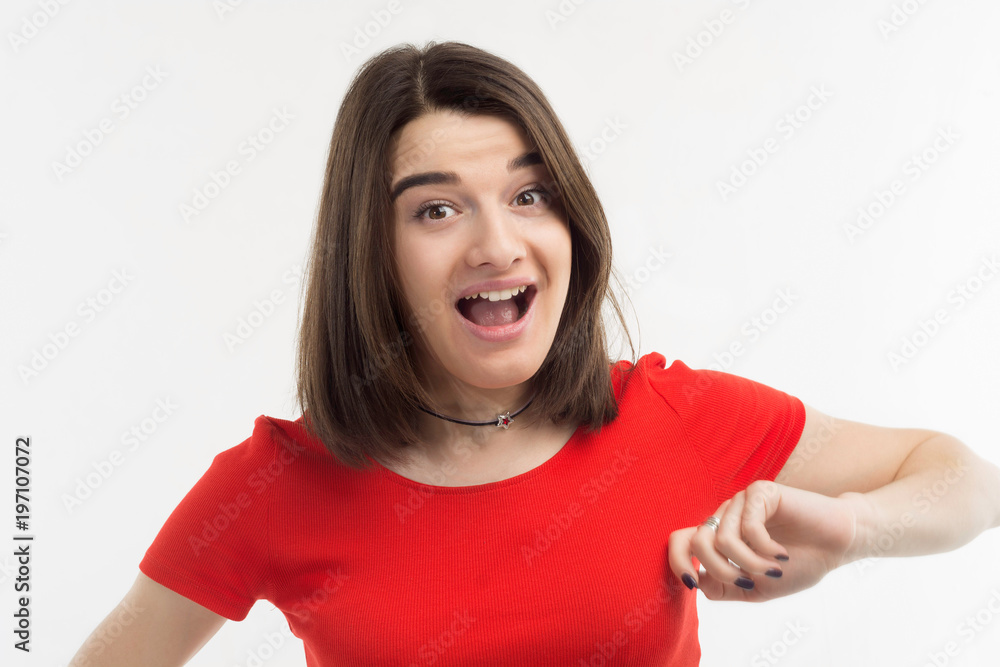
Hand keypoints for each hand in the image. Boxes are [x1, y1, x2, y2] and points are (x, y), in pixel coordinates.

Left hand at [667, 480, 863, 601]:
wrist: (838, 546)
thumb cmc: (799, 566)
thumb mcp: (756, 588)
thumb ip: (724, 587)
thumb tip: (695, 582)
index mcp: (720, 536)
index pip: (681, 540)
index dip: (676, 560)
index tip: (690, 582)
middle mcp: (726, 515)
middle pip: (698, 541)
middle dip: (720, 570)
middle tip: (747, 584)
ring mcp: (741, 501)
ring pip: (723, 538)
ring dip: (749, 564)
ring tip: (774, 571)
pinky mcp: (760, 491)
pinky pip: (748, 525)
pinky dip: (764, 548)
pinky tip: (782, 555)